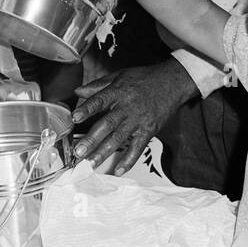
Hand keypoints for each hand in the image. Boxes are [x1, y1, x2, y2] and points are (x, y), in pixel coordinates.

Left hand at [71, 60, 197, 173]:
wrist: (173, 82)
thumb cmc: (144, 78)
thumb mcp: (120, 76)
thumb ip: (98, 85)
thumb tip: (78, 91)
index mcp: (118, 92)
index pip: (100, 101)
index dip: (87, 109)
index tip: (74, 118)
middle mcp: (127, 107)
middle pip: (107, 124)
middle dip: (92, 139)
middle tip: (78, 151)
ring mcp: (139, 120)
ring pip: (119, 138)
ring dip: (104, 152)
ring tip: (91, 163)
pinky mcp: (149, 129)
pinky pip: (138, 147)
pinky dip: (129, 160)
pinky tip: (119, 170)